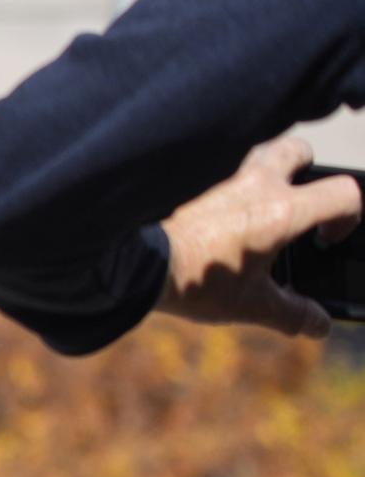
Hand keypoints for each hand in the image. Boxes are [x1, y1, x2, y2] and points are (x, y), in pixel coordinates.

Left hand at [155, 133, 361, 337]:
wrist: (134, 264)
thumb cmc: (194, 280)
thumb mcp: (250, 305)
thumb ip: (291, 314)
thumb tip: (319, 326)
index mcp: (281, 209)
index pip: (344, 193)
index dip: (350, 216)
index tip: (326, 239)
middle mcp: (254, 182)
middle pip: (299, 150)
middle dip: (307, 170)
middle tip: (295, 200)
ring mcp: (219, 177)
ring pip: (254, 153)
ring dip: (263, 173)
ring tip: (255, 207)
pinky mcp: (189, 183)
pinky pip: (215, 170)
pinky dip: (223, 186)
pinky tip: (215, 215)